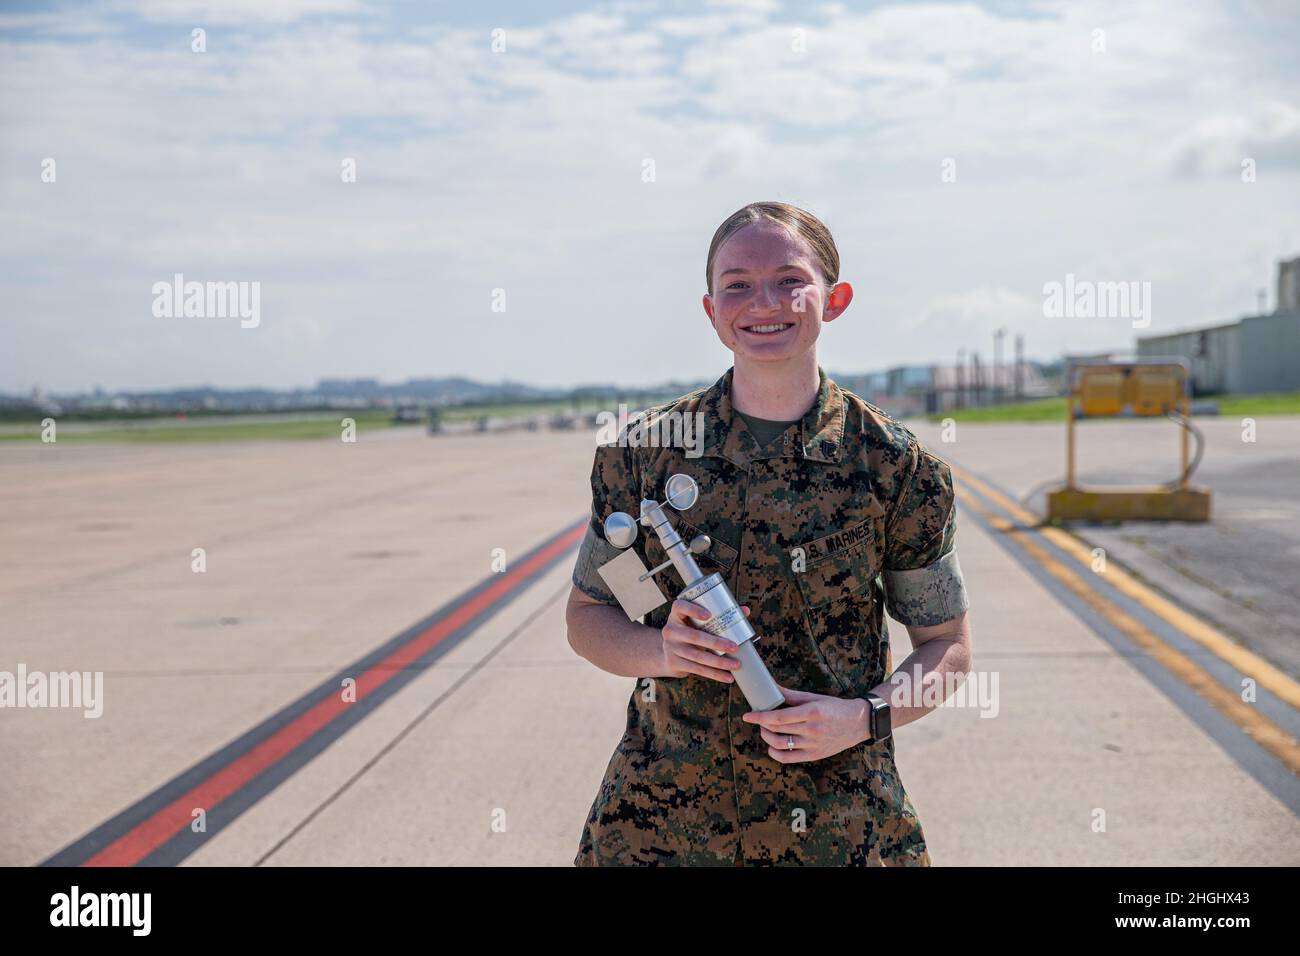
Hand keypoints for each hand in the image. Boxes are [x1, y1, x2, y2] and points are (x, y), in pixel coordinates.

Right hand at [657, 600, 751, 683]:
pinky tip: (727, 677)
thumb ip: (719, 614)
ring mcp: (671, 648)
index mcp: (676, 615)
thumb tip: (745, 611)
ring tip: (736, 664)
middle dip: (716, 643)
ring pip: (698, 656)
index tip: (709, 615)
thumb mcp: (695, 621)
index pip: (680, 607)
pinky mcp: (674, 663)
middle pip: (694, 636)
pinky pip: (697, 669)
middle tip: (735, 647)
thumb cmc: (689, 631)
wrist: (667, 653)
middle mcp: (671, 630)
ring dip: (719, 662)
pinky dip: (714, 674)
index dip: (693, 610)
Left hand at [741, 684, 868, 762]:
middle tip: (758, 719)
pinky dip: (775, 753)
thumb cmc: (834, 707)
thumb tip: (770, 687)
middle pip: (776, 730)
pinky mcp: (814, 755)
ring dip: (767, 737)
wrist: (858, 723)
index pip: (778, 717)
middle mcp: (812, 730)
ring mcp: (813, 745)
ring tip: (765, 730)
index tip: (747, 715)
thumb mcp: (813, 697)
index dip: (760, 717)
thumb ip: (790, 695)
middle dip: (762, 725)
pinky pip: (788, 758)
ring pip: (780, 745)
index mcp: (811, 713)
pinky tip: (772, 745)